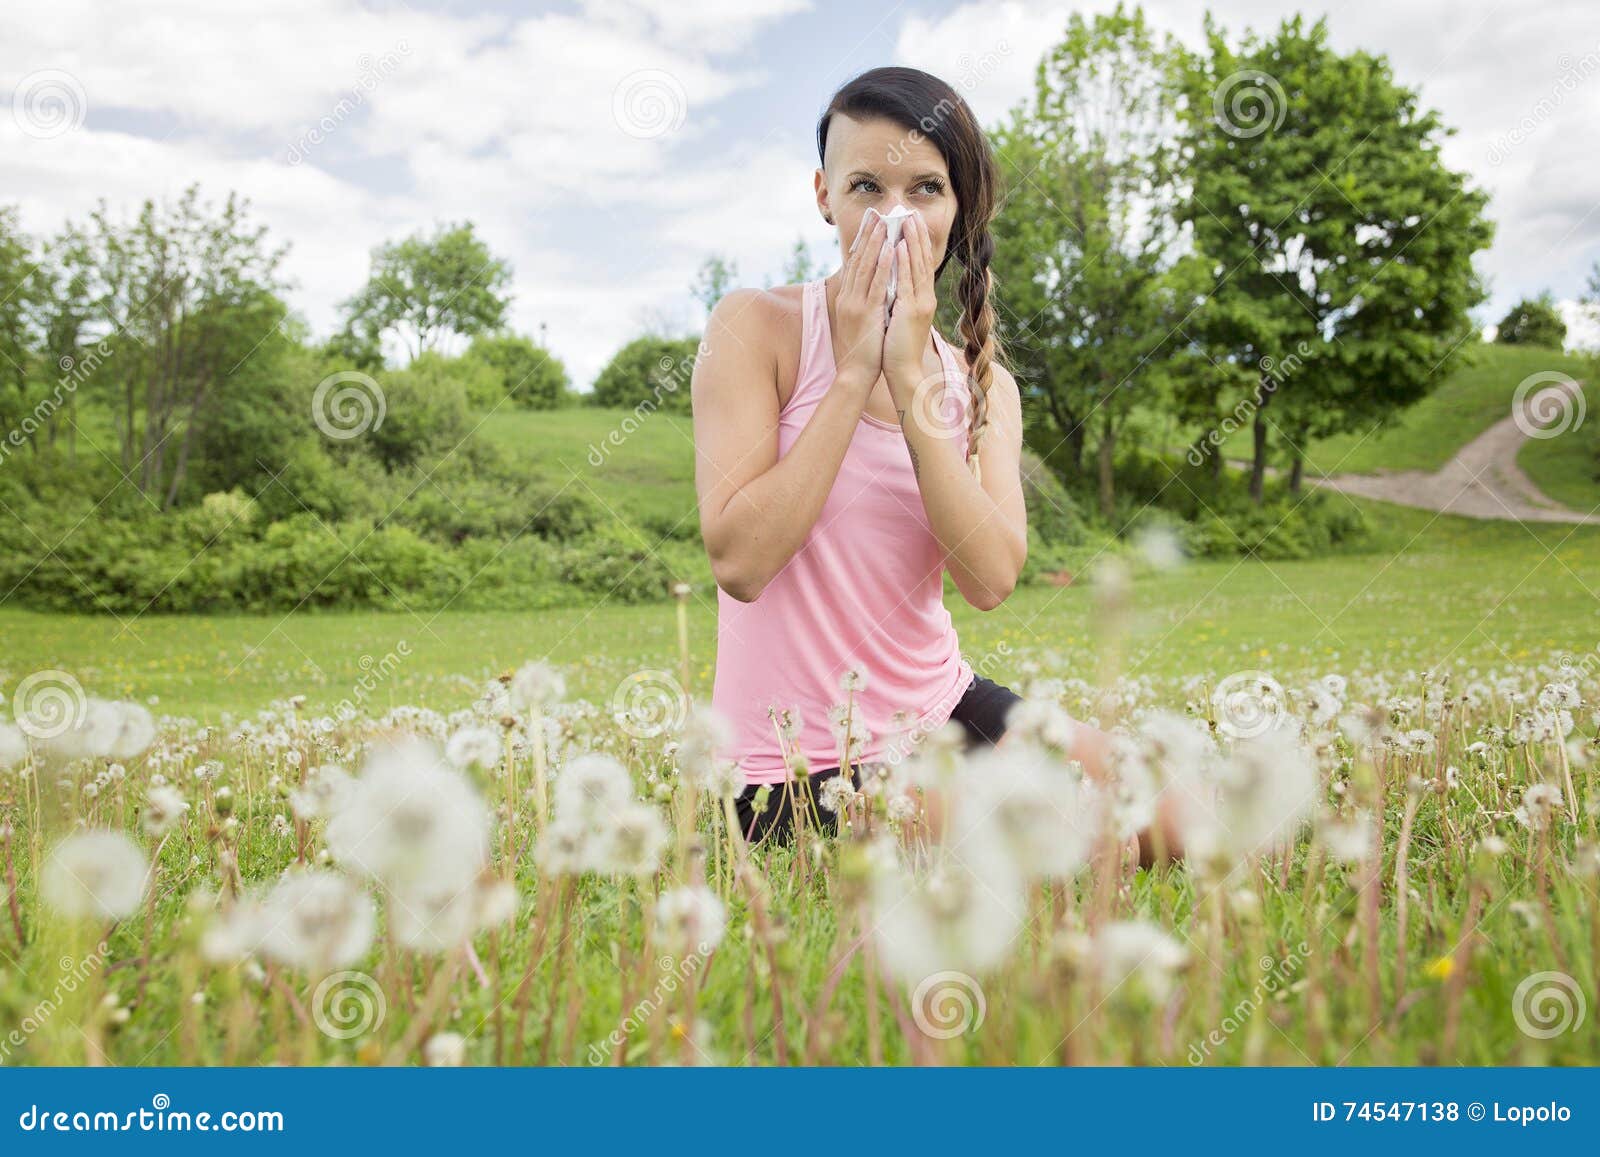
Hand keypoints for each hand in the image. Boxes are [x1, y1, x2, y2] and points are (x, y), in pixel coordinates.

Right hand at [832, 212, 892, 396]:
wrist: (856, 373)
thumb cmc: (863, 349)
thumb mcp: (860, 320)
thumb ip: (864, 301)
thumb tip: (873, 286)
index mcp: (846, 298)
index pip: (854, 264)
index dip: (862, 242)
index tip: (871, 224)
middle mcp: (848, 297)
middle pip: (858, 259)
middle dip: (868, 235)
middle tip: (877, 213)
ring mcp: (855, 304)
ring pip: (866, 266)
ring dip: (876, 242)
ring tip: (884, 222)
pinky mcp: (866, 313)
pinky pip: (876, 284)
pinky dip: (882, 264)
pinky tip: (890, 248)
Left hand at [882, 210, 937, 402]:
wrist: (904, 372)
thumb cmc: (898, 347)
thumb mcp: (900, 317)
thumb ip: (900, 299)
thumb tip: (892, 283)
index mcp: (922, 299)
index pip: (920, 264)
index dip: (917, 242)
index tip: (911, 222)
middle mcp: (925, 298)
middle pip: (921, 259)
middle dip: (916, 234)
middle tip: (910, 211)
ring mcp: (920, 304)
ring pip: (916, 266)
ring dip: (911, 241)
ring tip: (906, 220)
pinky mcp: (911, 312)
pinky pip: (906, 282)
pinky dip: (902, 263)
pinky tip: (898, 247)